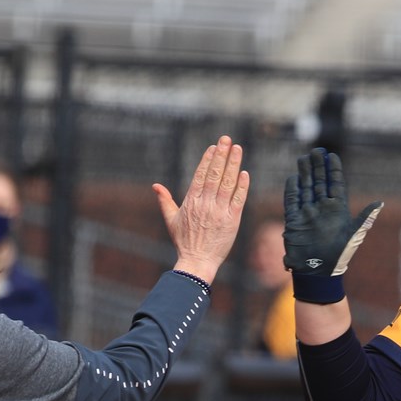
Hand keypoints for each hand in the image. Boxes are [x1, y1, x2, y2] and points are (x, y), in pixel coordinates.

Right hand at [153, 136, 249, 282]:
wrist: (197, 261)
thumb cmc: (184, 241)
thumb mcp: (171, 219)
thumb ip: (165, 201)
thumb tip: (155, 186)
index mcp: (191, 201)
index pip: (200, 174)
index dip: (208, 159)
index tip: (214, 147)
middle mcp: (205, 203)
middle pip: (215, 174)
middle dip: (221, 155)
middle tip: (227, 139)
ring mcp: (219, 211)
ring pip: (228, 183)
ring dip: (233, 164)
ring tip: (237, 149)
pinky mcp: (232, 220)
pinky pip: (238, 199)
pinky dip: (242, 186)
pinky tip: (245, 173)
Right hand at [283, 148, 382, 286]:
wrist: (317, 272)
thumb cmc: (339, 255)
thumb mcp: (355, 234)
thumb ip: (365, 217)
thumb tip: (380, 203)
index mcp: (337, 210)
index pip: (336, 185)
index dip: (334, 171)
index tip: (332, 156)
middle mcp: (322, 209)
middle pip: (319, 183)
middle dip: (318, 167)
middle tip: (316, 151)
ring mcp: (307, 213)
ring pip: (306, 188)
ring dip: (305, 174)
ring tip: (304, 158)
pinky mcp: (294, 220)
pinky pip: (292, 201)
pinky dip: (292, 189)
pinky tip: (293, 177)